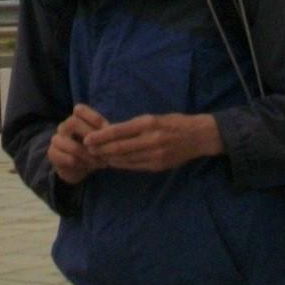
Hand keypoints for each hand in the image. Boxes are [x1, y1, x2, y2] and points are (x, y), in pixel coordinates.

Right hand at [46, 102, 108, 184]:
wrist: (78, 168)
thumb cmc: (92, 149)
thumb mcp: (100, 140)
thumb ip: (104, 134)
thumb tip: (112, 131)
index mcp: (75, 118)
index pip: (80, 109)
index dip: (94, 118)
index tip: (108, 130)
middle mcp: (64, 126)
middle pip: (73, 122)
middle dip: (91, 136)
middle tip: (104, 149)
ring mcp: (56, 139)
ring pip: (72, 145)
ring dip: (88, 155)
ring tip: (100, 162)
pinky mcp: (52, 153)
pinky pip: (66, 158)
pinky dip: (80, 164)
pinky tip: (88, 167)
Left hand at [86, 111, 223, 173]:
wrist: (197, 136)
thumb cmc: (173, 122)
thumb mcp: (153, 117)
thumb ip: (134, 126)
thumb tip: (111, 132)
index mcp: (148, 123)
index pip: (118, 131)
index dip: (100, 137)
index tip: (87, 139)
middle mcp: (150, 139)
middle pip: (119, 148)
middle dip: (100, 150)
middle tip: (87, 150)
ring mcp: (155, 154)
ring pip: (125, 159)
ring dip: (109, 159)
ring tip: (97, 157)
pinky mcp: (158, 166)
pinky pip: (135, 166)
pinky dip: (122, 165)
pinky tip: (113, 162)